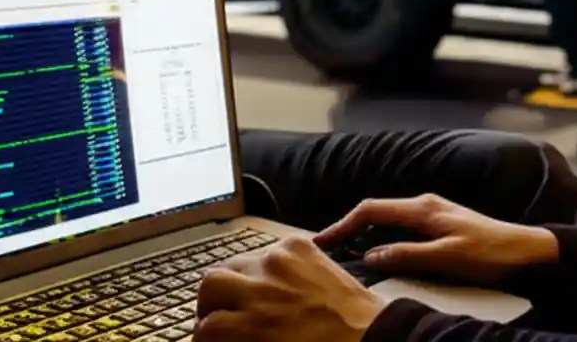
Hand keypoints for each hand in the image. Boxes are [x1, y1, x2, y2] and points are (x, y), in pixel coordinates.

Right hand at [193, 236, 385, 341]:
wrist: (373, 338)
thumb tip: (218, 339)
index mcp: (248, 326)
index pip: (203, 327)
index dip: (205, 338)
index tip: (211, 340)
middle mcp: (258, 289)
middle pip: (210, 283)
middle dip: (211, 303)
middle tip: (222, 315)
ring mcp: (278, 261)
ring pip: (236, 262)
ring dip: (239, 280)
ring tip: (253, 296)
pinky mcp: (299, 245)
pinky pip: (269, 250)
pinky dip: (270, 266)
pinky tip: (282, 282)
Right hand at [315, 194, 558, 285]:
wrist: (527, 250)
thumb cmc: (491, 253)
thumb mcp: (447, 258)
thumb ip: (408, 254)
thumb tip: (372, 255)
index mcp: (423, 208)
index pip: (371, 209)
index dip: (343, 224)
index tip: (322, 241)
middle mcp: (425, 204)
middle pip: (375, 211)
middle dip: (348, 227)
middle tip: (327, 248)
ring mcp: (433, 212)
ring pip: (388, 218)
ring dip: (365, 232)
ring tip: (345, 251)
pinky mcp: (440, 223)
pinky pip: (401, 225)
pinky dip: (383, 235)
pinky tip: (379, 251)